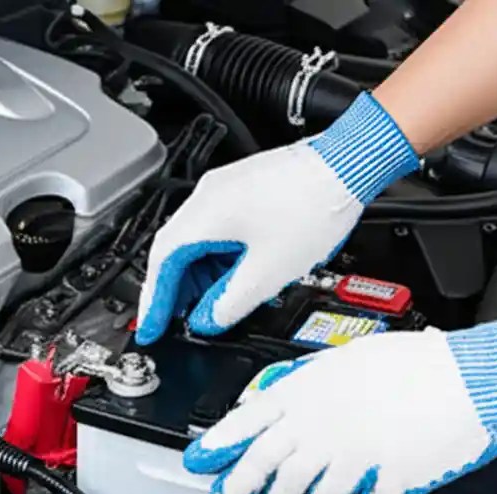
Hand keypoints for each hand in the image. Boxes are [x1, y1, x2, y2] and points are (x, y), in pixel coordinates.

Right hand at [134, 93, 419, 343]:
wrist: (347, 164)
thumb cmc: (314, 204)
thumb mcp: (268, 273)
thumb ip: (230, 303)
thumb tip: (209, 319)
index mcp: (205, 216)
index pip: (163, 265)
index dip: (154, 303)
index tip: (149, 327)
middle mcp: (207, 197)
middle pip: (176, 252)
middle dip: (177, 291)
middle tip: (179, 320)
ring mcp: (225, 189)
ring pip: (197, 240)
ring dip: (200, 274)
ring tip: (213, 302)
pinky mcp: (244, 188)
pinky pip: (218, 228)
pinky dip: (218, 256)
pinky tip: (235, 272)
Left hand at [182, 308, 496, 493]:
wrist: (466, 380)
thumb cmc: (416, 362)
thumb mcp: (349, 359)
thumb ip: (314, 384)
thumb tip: (289, 398)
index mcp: (308, 391)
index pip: (246, 420)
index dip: (218, 443)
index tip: (200, 460)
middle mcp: (319, 426)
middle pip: (264, 465)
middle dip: (240, 489)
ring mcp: (346, 457)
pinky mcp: (377, 481)